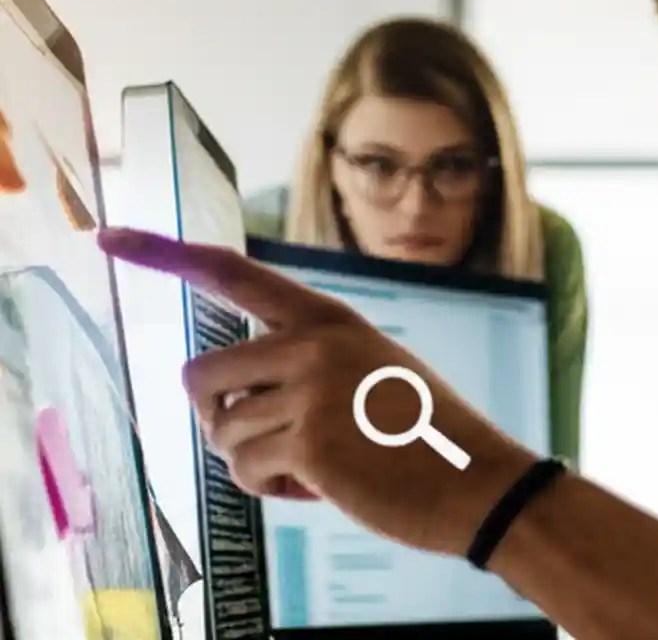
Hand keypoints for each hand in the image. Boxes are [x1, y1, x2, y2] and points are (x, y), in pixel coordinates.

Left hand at [98, 228, 535, 556]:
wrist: (480, 482)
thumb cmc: (424, 434)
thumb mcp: (373, 371)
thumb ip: (306, 364)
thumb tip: (223, 399)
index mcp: (330, 318)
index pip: (233, 272)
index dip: (165, 254)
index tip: (109, 236)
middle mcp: (314, 342)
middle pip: (198, 375)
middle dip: (219, 419)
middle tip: (268, 440)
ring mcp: (311, 388)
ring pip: (221, 433)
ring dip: (255, 462)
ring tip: (312, 466)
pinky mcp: (309, 441)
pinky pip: (244, 470)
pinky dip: (271, 489)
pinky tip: (319, 487)